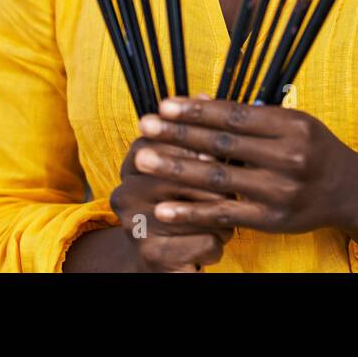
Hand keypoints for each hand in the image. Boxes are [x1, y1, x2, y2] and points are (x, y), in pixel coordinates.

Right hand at [110, 97, 236, 271]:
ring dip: (220, 219)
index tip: (214, 155)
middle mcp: (125, 192)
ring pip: (199, 212)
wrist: (160, 259)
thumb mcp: (185, 168)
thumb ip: (193, 135)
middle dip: (217, 187)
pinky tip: (212, 244)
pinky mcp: (151, 255)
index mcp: (132, 165)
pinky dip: (216, 244)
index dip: (195, 146)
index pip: (166, 142)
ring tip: (222, 222)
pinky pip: (203, 242)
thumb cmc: (181, 204)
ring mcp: (135, 226)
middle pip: (185, 177)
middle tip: (231, 193)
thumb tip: (202, 96)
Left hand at [134, 96, 357, 235]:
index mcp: (292, 126)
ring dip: (176, 169)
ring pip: (218, 178)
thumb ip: (249, 114)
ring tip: (143, 161)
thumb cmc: (313, 148)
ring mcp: (279, 191)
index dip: (197, 110)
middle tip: (144, 127)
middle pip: (222, 144)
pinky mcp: (271, 219)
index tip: (164, 105)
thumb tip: (198, 100)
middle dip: (179, 134)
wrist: (348, 191)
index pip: (235, 115)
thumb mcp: (291, 122)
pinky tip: (164, 208)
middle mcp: (288, 157)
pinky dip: (192, 211)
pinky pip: (224, 213)